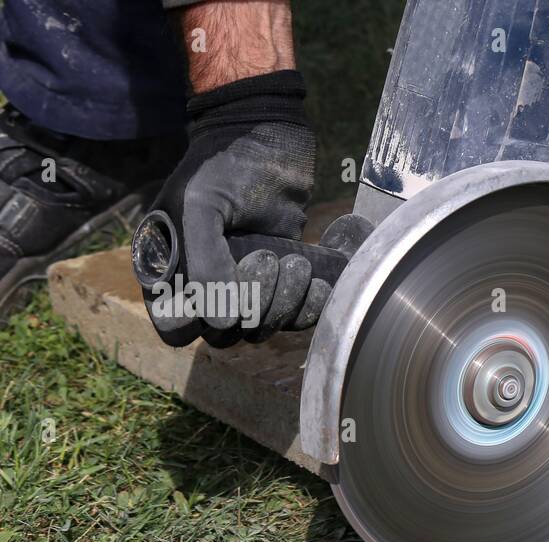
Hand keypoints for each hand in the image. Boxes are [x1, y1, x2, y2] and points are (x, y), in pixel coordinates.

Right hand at [143, 70, 325, 346]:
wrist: (265, 138)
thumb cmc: (221, 166)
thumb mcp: (200, 205)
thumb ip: (203, 261)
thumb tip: (220, 320)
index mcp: (168, 271)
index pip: (175, 328)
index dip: (199, 321)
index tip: (226, 289)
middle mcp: (203, 286)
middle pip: (225, 335)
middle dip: (252, 307)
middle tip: (269, 259)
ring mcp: (243, 287)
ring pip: (261, 330)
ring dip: (284, 305)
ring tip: (295, 262)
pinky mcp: (280, 283)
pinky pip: (293, 317)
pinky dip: (309, 307)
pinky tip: (317, 280)